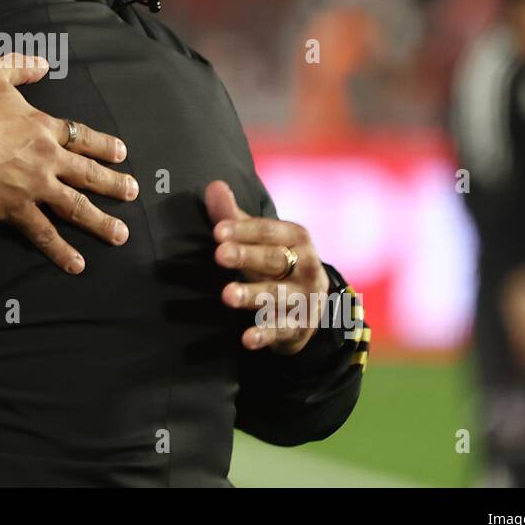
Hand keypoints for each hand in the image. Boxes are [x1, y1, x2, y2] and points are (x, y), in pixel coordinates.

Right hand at [0, 54, 137, 273]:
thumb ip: (21, 67)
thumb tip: (43, 65)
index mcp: (42, 127)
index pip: (82, 138)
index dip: (104, 146)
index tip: (122, 154)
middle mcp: (46, 158)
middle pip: (88, 173)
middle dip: (114, 184)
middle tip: (133, 192)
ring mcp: (34, 186)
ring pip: (76, 206)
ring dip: (100, 222)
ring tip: (120, 234)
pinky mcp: (16, 210)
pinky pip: (44, 234)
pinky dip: (61, 251)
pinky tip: (77, 264)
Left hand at [207, 180, 329, 354]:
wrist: (311, 304)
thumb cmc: (275, 262)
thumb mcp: (260, 239)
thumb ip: (234, 216)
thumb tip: (213, 186)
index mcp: (297, 238)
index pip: (269, 230)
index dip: (244, 229)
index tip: (217, 230)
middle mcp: (307, 266)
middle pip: (274, 259)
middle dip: (247, 256)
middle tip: (219, 254)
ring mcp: (305, 298)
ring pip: (277, 295)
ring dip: (252, 295)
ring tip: (227, 295)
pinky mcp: (299, 327)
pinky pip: (281, 330)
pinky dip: (265, 334)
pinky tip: (247, 339)